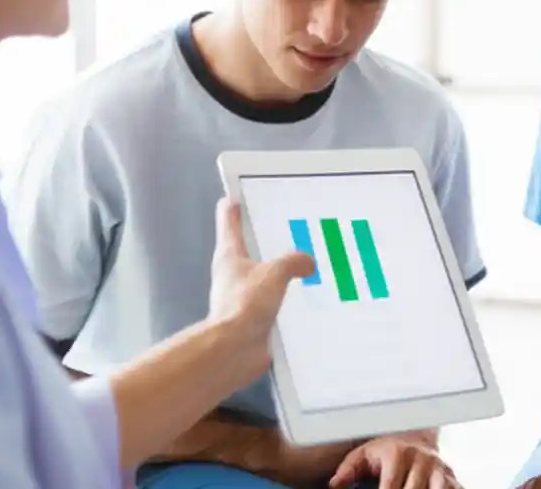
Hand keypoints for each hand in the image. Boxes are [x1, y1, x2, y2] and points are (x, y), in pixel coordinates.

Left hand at [208, 199, 314, 378]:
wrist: (235, 350)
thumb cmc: (246, 303)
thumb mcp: (274, 272)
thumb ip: (294, 261)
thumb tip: (309, 262)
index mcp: (229, 253)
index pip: (229, 218)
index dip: (237, 202)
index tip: (250, 190)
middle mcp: (233, 271)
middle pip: (249, 244)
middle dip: (269, 234)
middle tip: (296, 222)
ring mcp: (244, 293)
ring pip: (265, 272)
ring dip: (282, 267)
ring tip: (311, 257)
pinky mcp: (255, 314)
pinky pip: (276, 297)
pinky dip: (289, 293)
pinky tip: (311, 292)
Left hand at [329, 434, 459, 488]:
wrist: (415, 436)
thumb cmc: (385, 451)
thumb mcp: (363, 455)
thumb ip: (347, 471)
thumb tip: (334, 485)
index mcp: (399, 453)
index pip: (390, 487)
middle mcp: (422, 458)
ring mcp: (439, 468)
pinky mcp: (451, 476)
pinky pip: (455, 488)